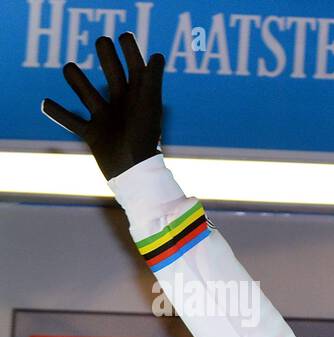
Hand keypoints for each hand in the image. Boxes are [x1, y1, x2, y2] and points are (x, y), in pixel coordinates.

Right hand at [40, 33, 164, 181]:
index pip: (135, 70)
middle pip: (113, 77)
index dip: (131, 53)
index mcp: (137, 100)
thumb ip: (152, 81)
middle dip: (108, 59)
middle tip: (101, 40)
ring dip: (78, 82)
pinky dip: (58, 113)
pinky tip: (44, 102)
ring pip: (89, 95)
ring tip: (68, 67)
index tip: (123, 36)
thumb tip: (158, 56)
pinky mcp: (94, 135)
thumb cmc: (143, 137)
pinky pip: (73, 122)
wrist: (133, 171)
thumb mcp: (148, 106)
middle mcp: (122, 108)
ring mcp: (107, 121)